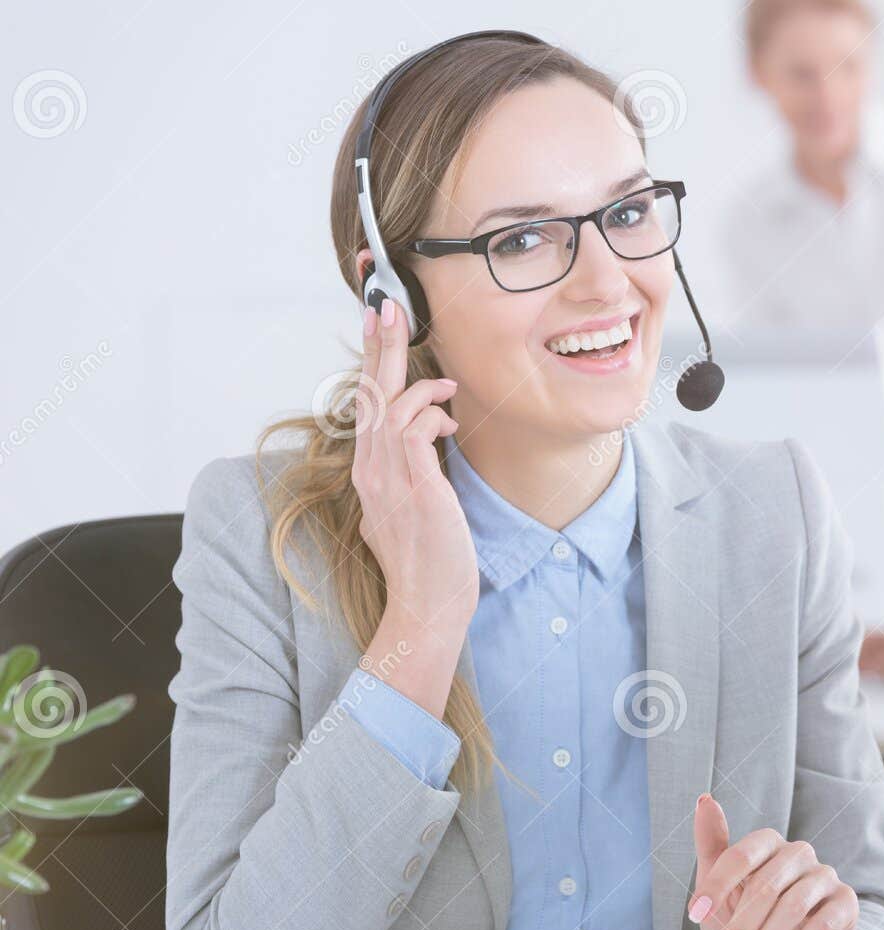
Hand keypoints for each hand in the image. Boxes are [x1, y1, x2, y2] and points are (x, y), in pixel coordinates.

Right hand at [351, 292, 478, 637]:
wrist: (428, 604)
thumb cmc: (429, 559)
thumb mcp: (411, 505)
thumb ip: (411, 468)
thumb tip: (427, 438)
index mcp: (369, 471)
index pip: (366, 404)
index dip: (371, 362)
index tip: (376, 324)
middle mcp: (370, 469)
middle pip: (369, 393)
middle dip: (379, 345)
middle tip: (384, 302)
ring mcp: (388, 477)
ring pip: (388, 403)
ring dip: (414, 376)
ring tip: (440, 372)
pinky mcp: (413, 486)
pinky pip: (414, 429)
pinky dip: (432, 412)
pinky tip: (448, 418)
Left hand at [688, 794, 857, 929]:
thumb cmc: (744, 921)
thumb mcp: (720, 890)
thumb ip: (712, 845)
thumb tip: (704, 799)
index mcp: (768, 843)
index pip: (740, 856)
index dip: (715, 886)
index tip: (694, 915)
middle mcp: (799, 853)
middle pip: (765, 886)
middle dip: (740, 929)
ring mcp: (826, 876)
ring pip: (793, 906)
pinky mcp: (847, 903)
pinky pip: (821, 926)